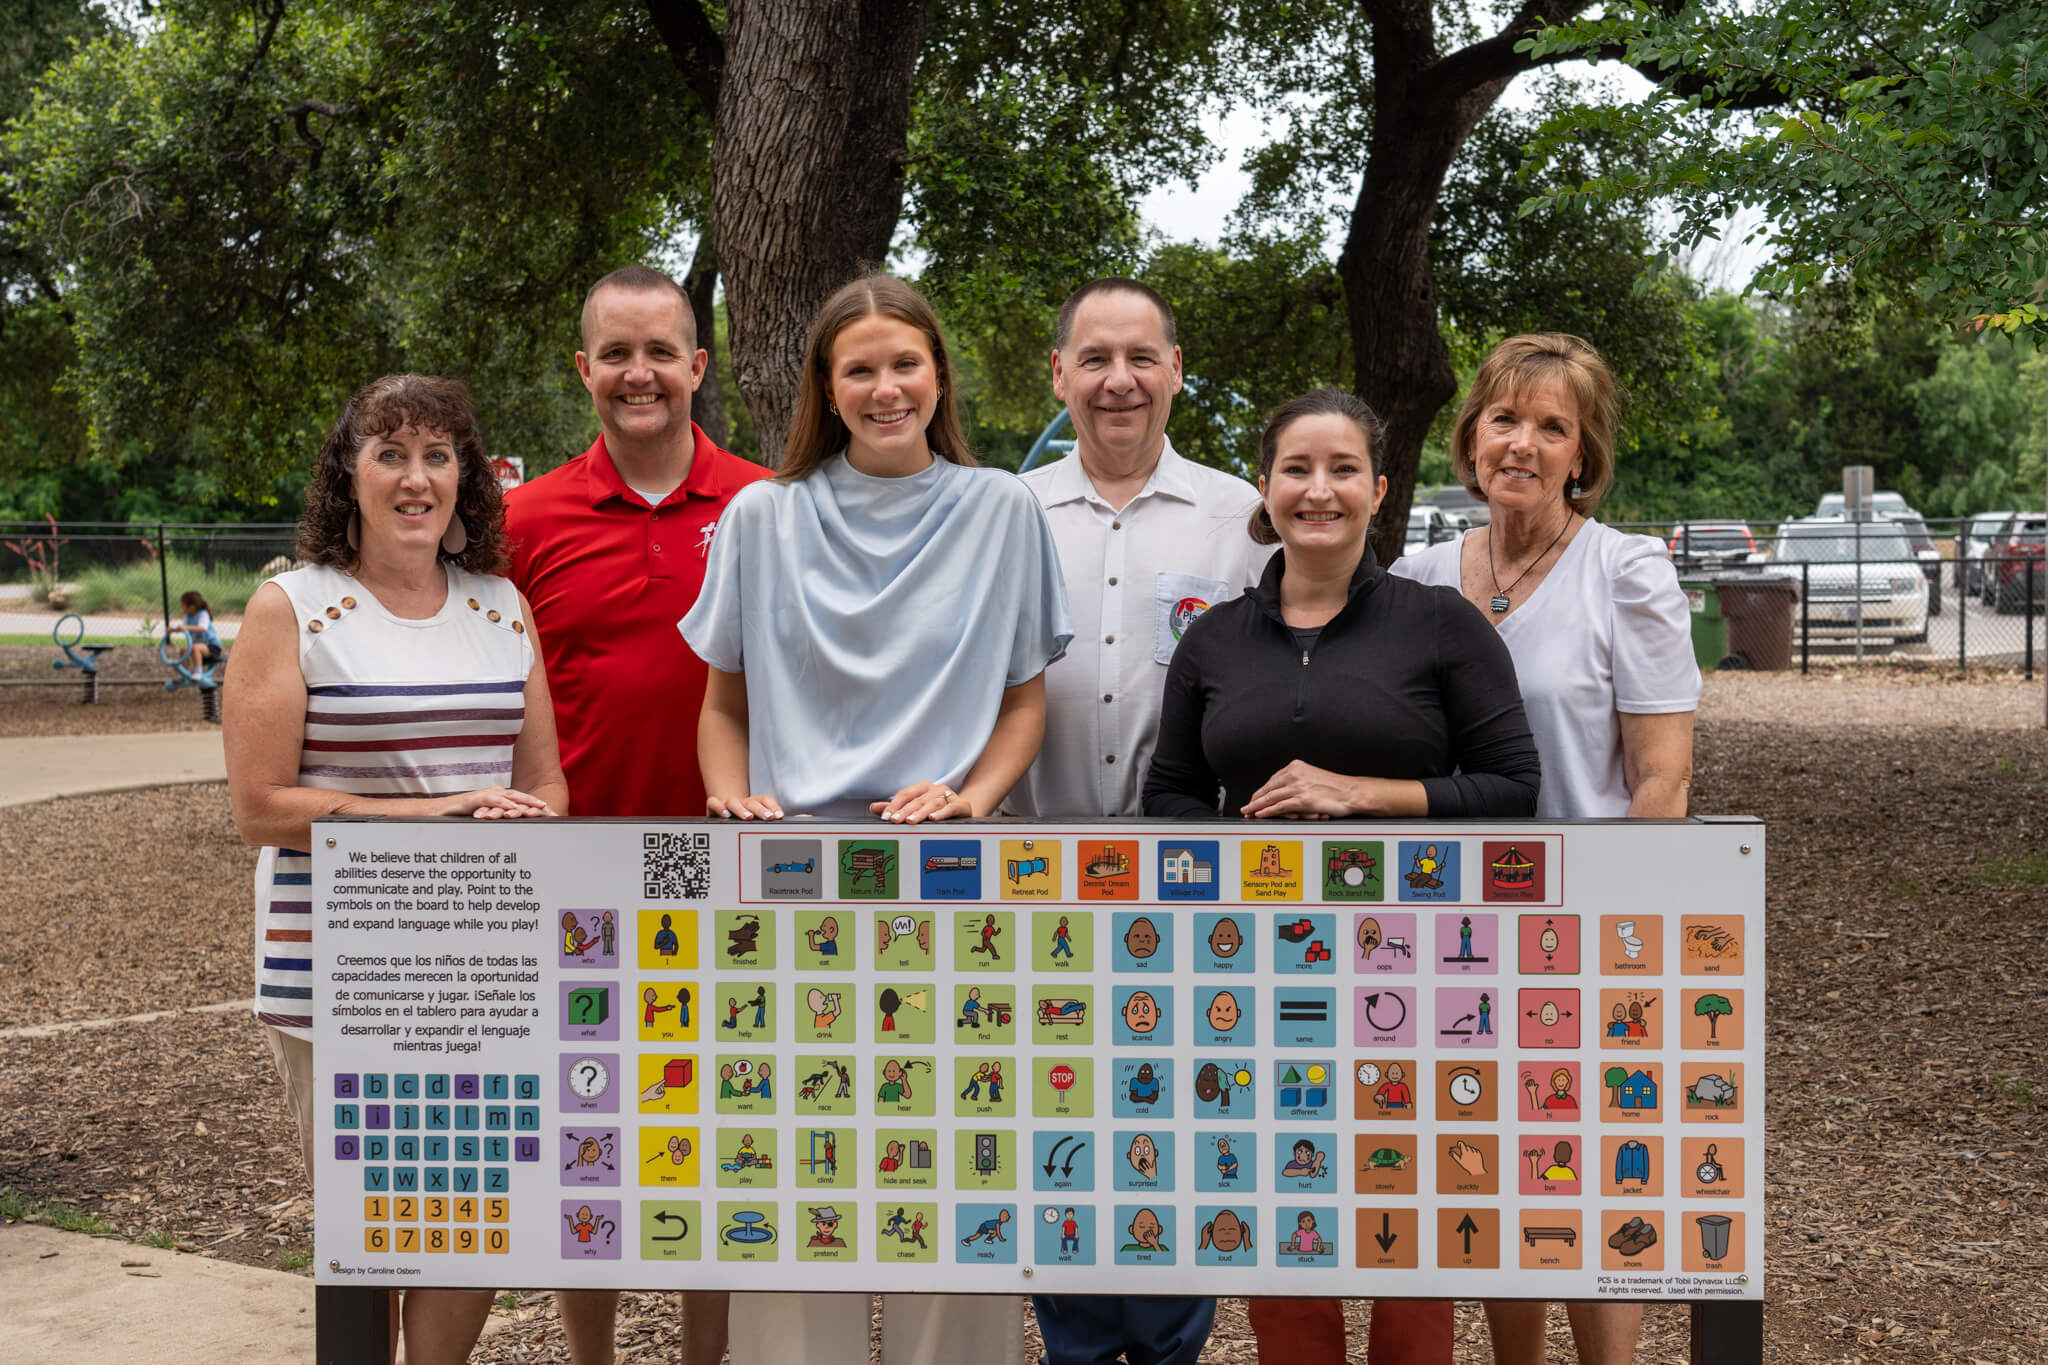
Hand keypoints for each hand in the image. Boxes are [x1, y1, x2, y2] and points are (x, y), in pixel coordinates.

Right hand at [440, 787, 557, 819]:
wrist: (437, 813)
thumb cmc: (461, 819)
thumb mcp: (485, 821)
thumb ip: (499, 823)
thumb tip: (516, 836)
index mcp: (499, 799)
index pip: (522, 802)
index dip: (538, 808)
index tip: (554, 815)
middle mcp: (495, 794)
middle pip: (521, 797)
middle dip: (538, 804)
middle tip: (553, 811)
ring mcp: (485, 795)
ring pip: (510, 796)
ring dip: (526, 801)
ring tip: (540, 806)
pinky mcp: (474, 799)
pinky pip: (492, 800)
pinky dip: (504, 803)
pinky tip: (513, 808)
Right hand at [707, 794, 783, 819]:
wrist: (724, 811)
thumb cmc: (746, 817)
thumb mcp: (762, 818)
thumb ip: (781, 818)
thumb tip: (805, 817)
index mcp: (756, 803)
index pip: (766, 800)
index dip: (773, 807)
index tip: (779, 816)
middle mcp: (743, 802)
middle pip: (752, 802)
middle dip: (760, 809)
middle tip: (768, 817)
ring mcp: (728, 804)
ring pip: (734, 802)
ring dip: (741, 809)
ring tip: (748, 817)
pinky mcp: (714, 807)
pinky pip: (714, 803)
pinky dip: (719, 807)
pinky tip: (726, 814)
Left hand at [872, 780, 971, 823]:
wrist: (964, 813)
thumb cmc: (936, 810)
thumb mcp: (915, 810)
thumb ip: (895, 809)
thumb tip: (874, 808)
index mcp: (922, 788)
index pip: (905, 794)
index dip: (894, 805)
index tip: (886, 817)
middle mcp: (936, 789)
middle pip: (918, 799)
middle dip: (905, 811)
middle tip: (895, 821)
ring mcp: (950, 796)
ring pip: (933, 803)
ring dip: (921, 812)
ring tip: (912, 821)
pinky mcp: (962, 805)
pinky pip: (952, 807)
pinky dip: (942, 813)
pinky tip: (934, 818)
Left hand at [1241, 761, 1358, 818]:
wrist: (1351, 793)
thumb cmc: (1335, 788)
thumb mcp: (1312, 778)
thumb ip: (1297, 782)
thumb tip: (1282, 793)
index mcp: (1296, 767)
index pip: (1273, 780)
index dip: (1261, 790)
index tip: (1254, 798)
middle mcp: (1295, 774)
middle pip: (1268, 788)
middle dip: (1255, 799)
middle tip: (1246, 807)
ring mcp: (1298, 786)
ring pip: (1270, 797)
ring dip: (1256, 806)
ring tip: (1248, 812)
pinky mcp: (1302, 799)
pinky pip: (1279, 806)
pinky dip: (1267, 811)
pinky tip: (1260, 814)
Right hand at [1446, 1140, 1487, 1176]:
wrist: (1476, 1170)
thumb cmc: (1467, 1166)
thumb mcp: (1459, 1161)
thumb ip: (1454, 1156)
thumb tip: (1449, 1152)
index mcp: (1464, 1151)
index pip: (1460, 1143)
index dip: (1459, 1144)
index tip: (1458, 1146)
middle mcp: (1470, 1150)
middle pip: (1466, 1146)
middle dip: (1464, 1149)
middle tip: (1463, 1153)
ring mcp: (1474, 1151)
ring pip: (1471, 1148)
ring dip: (1469, 1150)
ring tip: (1469, 1157)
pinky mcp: (1478, 1153)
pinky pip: (1475, 1150)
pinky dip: (1474, 1152)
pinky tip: (1473, 1157)